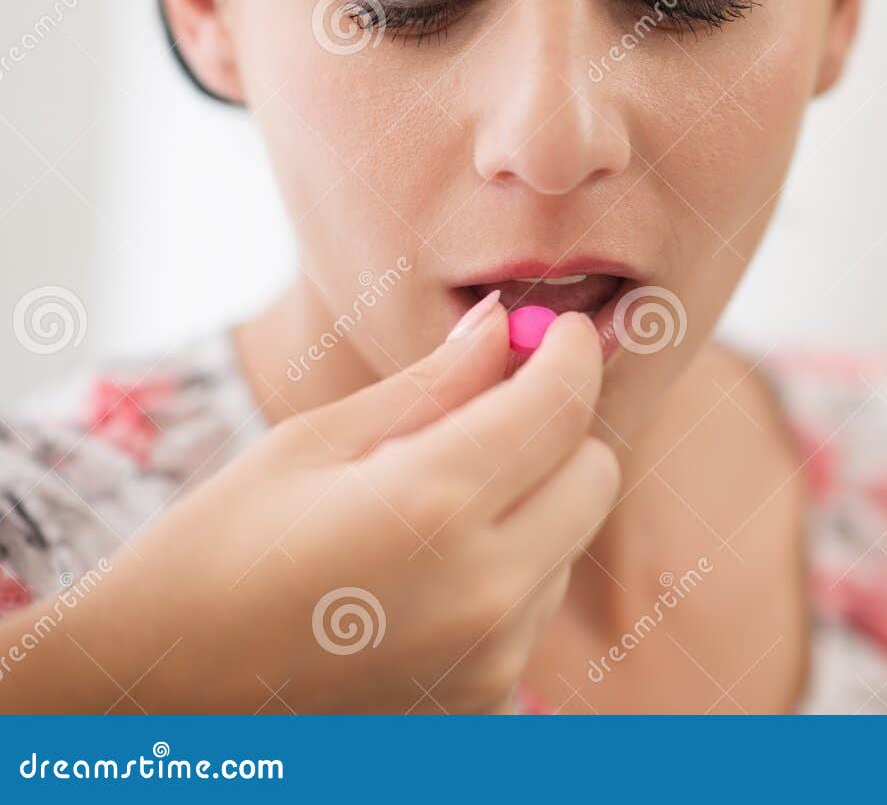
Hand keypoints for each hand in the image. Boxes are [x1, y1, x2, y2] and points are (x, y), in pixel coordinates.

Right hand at [4, 303, 617, 713]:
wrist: (148, 707)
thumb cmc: (210, 555)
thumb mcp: (312, 445)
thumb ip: (431, 384)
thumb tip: (503, 324)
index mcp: (431, 505)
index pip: (561, 406)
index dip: (569, 352)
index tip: (556, 330)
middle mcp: (483, 590)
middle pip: (593, 473)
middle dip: (556, 429)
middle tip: (494, 408)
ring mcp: (490, 661)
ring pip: (570, 542)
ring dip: (529, 506)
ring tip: (422, 511)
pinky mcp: (483, 708)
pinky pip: (535, 607)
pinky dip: (507, 573)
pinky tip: (421, 575)